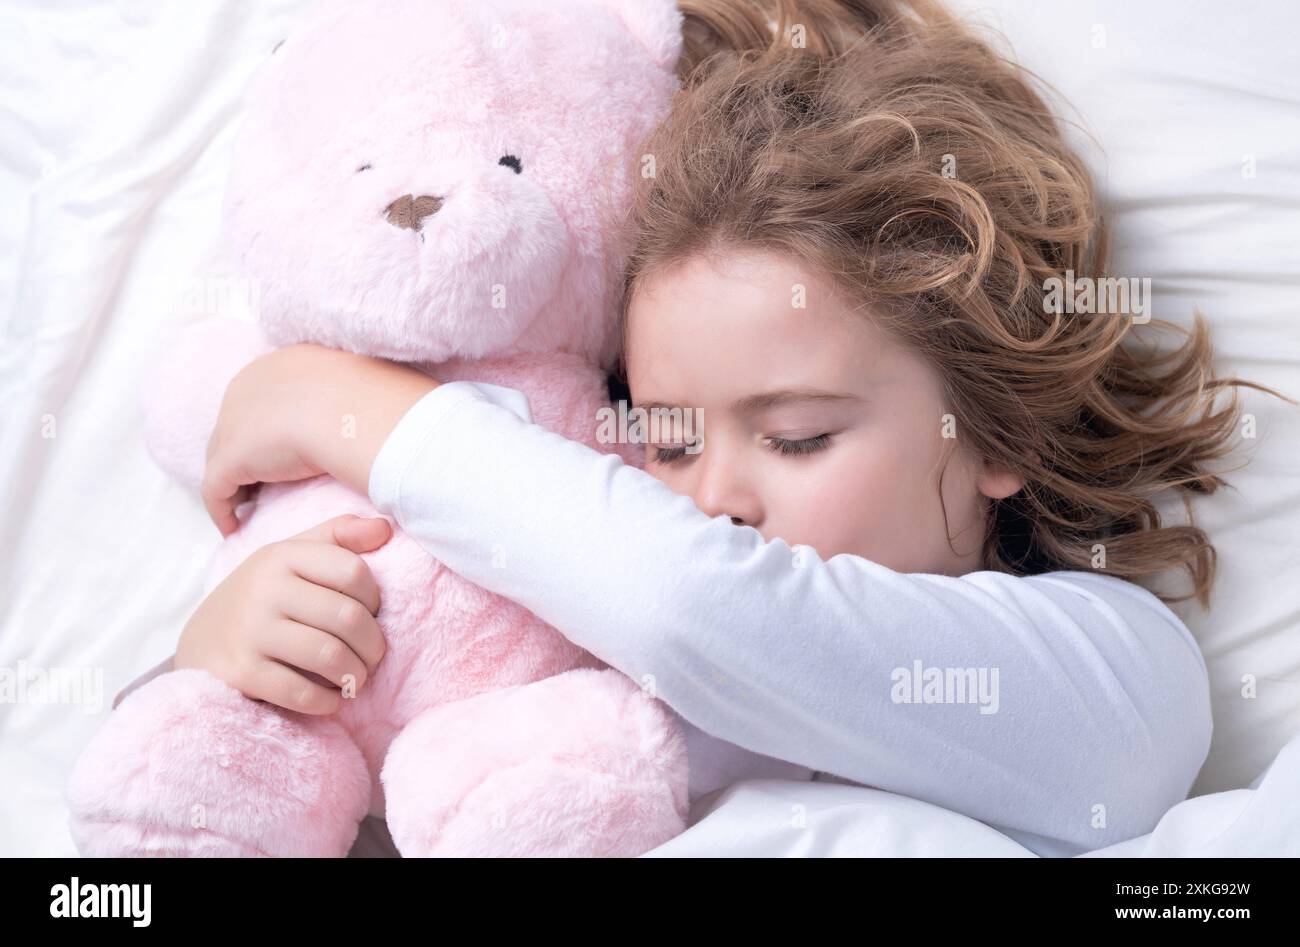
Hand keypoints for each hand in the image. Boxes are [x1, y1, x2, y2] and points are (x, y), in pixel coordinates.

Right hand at [175, 514, 391, 714]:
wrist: (200, 642)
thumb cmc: (263, 596)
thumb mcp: (293, 556)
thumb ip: (339, 536)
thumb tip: (384, 528)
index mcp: (283, 555)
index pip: (354, 571)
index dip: (375, 598)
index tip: (371, 614)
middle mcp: (265, 589)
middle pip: (348, 617)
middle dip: (373, 646)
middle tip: (372, 657)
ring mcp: (250, 631)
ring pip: (330, 656)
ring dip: (355, 675)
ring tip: (355, 678)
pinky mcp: (241, 672)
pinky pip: (302, 692)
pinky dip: (327, 701)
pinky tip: (331, 699)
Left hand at [203, 344, 436, 534]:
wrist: (362, 411)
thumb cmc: (379, 397)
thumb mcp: (364, 384)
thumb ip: (354, 395)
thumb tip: (375, 409)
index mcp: (282, 364)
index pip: (263, 399)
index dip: (271, 428)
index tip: (284, 454)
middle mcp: (249, 385)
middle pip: (235, 426)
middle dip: (245, 454)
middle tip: (261, 485)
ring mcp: (235, 420)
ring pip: (222, 456)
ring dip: (233, 483)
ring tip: (246, 508)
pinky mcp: (231, 457)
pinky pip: (216, 489)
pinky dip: (222, 509)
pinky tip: (234, 528)